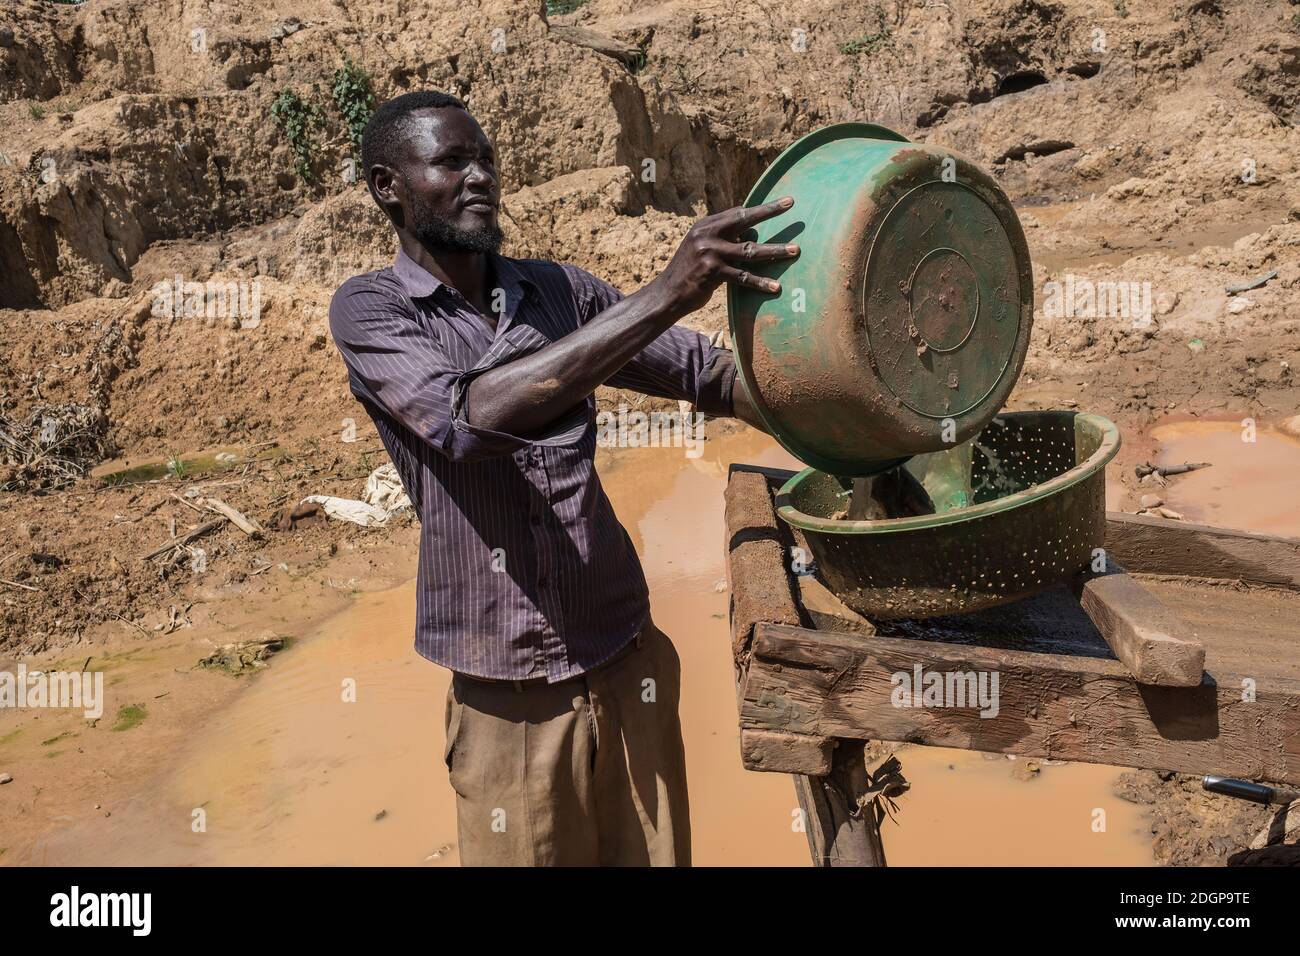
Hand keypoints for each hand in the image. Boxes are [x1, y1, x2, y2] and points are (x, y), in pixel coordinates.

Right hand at [648, 197, 798, 318]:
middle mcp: (707, 235)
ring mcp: (710, 253)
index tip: (782, 202)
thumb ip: (721, 238)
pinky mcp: (713, 273)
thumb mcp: (700, 247)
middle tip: (791, 204)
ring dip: (775, 250)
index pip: (737, 213)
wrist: (667, 294)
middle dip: (769, 211)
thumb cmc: (689, 272)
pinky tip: (775, 287)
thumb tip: (749, 231)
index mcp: (705, 225)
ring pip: (750, 250)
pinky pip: (743, 277)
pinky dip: (760, 283)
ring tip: (795, 250)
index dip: (760, 209)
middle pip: (744, 220)